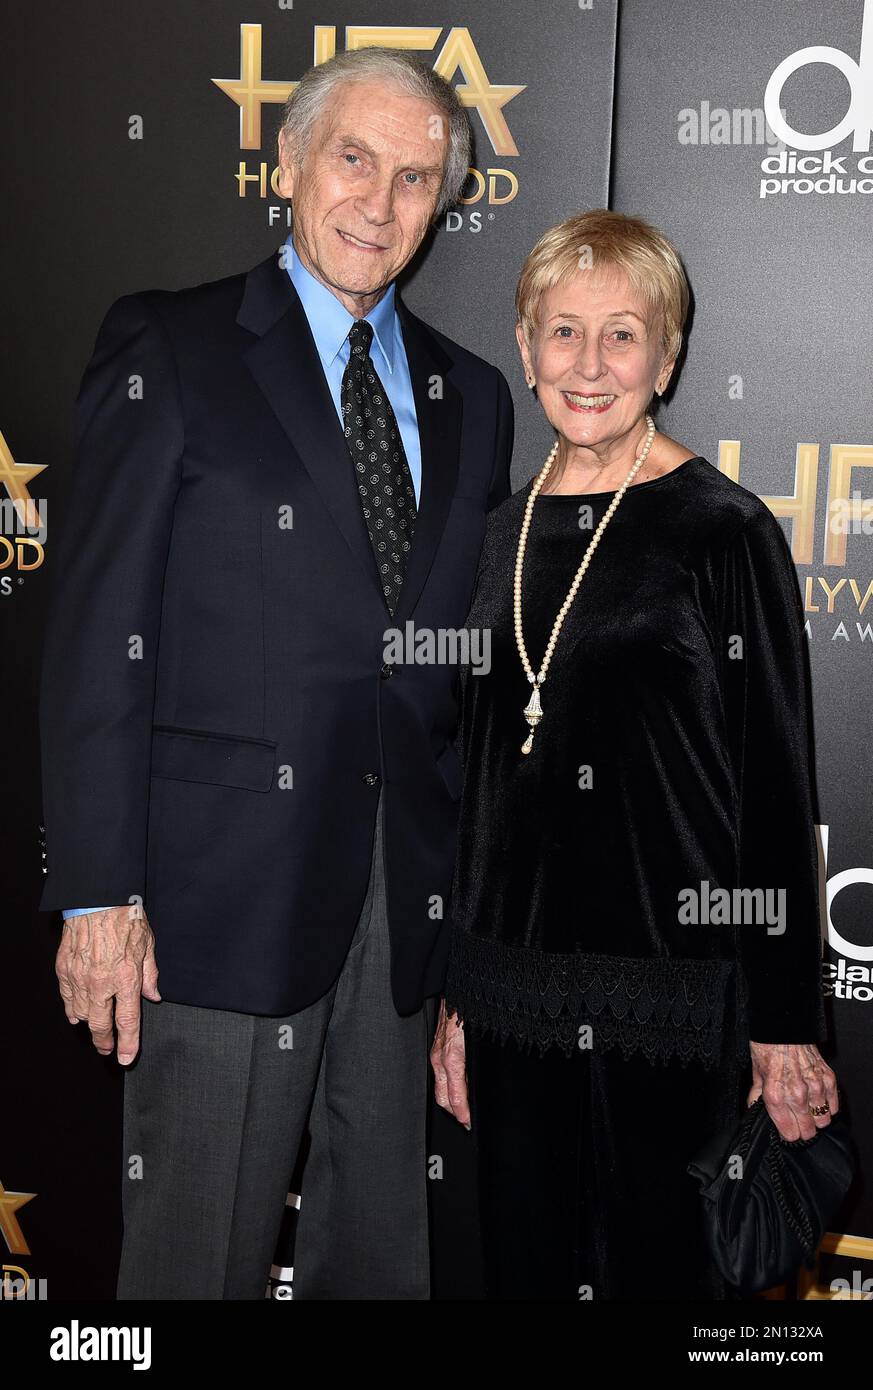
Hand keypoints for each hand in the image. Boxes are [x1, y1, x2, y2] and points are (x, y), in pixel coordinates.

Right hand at [55, 905, 160, 1064]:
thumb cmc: (125, 917)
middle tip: (108, 1049)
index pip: (128, 1021)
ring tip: (96, 1029)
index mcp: (126, 977)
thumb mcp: (148, 944)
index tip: (126, 1058)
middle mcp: (102, 982)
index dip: (128, 1043)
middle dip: (105, 1042)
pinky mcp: (65, 970)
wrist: (97, 899)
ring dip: (90, 1024)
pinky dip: (72, 1009)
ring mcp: (80, 977)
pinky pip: (67, 998)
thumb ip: (150, 974)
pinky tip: (77, 1013)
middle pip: (101, 1025)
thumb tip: (153, 995)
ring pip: (82, 1014)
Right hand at [430, 998, 470, 1128]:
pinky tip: (459, 1086)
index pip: (454, 1096)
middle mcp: (440, 1057)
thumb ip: (479, 1063)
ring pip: (439, 1086)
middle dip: (455, 1113)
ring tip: (464, 1110)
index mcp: (452, 1058)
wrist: (461, 987)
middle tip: (468, 1122)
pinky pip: (439, 1073)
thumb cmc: (472, 1009)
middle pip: (442, 1098)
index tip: (470, 1123)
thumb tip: (482, 1084)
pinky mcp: (437, 1046)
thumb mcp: (480, 1039)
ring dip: (450, 1100)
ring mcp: (436, 1052)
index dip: (463, 1113)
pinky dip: (448, 1085)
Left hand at [747, 1041, 838, 1140]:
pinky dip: (827, 1106)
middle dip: (803, 1130)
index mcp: (776, 1095)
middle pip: (808, 1131)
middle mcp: (796, 1094)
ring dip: (816, 1118)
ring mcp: (815, 1087)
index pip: (789, 1133)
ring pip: (823, 1121)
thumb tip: (755, 1111)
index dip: (787, 1135)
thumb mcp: (756, 1074)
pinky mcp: (828, 1078)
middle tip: (797, 1123)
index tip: (786, 1131)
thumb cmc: (768, 1047)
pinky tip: (817, 1100)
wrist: (783, 1026)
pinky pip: (834, 1105)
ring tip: (808, 1111)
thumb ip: (756, 1098)